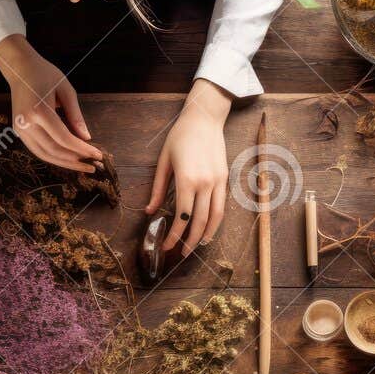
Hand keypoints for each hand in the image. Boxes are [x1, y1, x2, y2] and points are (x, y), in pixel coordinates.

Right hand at [0, 35, 102, 171]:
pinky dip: (54, 156)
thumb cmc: (45, 74)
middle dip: (75, 160)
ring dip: (65, 163)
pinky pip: (38, 150)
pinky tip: (68, 158)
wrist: (20, 68)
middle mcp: (26, 123)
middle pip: (53, 151)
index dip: (82, 149)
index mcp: (39, 111)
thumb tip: (87, 138)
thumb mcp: (66, 90)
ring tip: (82, 166)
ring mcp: (20, 129)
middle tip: (93, 166)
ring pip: (44, 155)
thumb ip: (76, 116)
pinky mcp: (19, 131)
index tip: (97, 155)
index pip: (64, 138)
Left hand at [148, 79, 232, 253]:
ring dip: (206, 235)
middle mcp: (205, 183)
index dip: (174, 235)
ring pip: (215, 217)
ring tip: (196, 247)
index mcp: (187, 179)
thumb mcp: (163, 162)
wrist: (204, 118)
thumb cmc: (180, 137)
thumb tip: (150, 212)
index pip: (181, 216)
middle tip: (181, 254)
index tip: (166, 246)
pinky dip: (215, 221)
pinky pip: (221, 206)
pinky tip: (208, 229)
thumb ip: (158, 189)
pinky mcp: (225, 179)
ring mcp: (218, 182)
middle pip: (199, 221)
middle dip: (190, 241)